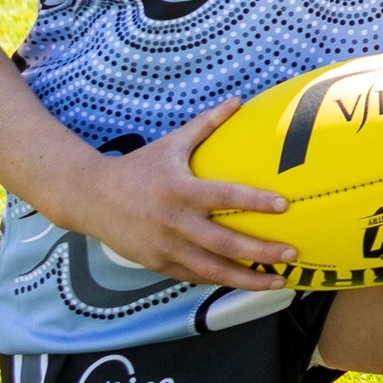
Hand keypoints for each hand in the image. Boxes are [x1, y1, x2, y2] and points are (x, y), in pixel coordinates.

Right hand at [57, 91, 298, 293]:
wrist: (90, 199)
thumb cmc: (137, 168)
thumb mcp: (171, 144)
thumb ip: (206, 124)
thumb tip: (238, 100)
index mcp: (179, 191)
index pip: (224, 197)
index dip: (254, 201)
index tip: (284, 205)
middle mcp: (174, 223)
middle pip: (223, 243)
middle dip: (260, 252)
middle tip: (292, 253)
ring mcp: (165, 248)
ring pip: (212, 270)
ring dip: (248, 279)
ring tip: (279, 281)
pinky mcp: (158, 265)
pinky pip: (195, 277)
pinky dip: (222, 281)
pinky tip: (247, 283)